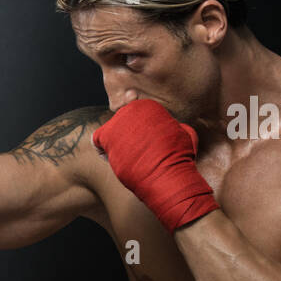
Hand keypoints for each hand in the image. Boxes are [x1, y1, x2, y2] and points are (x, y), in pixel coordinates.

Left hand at [92, 99, 218, 232]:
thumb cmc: (178, 158)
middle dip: (126, 140)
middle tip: (136, 155)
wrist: (167, 174)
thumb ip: (173, 127)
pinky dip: (103, 151)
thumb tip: (176, 127)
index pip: (134, 119)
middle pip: (120, 125)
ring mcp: (118, 120)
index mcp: (149, 106)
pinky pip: (97, 139)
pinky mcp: (107, 134)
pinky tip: (115, 160)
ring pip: (110, 134)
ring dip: (116, 147)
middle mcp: (132, 108)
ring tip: (130, 160)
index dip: (138, 135)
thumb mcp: (183, 135)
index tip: (145, 147)